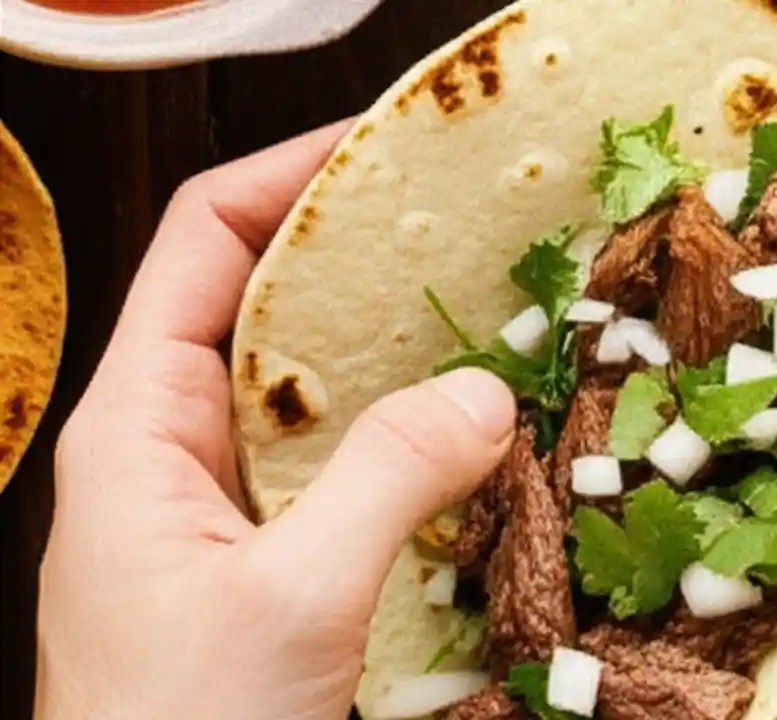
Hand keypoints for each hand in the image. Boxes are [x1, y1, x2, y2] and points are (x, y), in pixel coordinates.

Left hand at [36, 124, 515, 719]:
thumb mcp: (291, 599)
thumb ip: (387, 483)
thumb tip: (481, 395)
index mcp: (136, 429)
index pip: (204, 248)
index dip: (288, 178)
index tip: (384, 151)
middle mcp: (173, 452)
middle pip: (266, 308)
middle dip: (362, 263)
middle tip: (466, 237)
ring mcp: (223, 507)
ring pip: (314, 396)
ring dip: (396, 360)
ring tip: (487, 326)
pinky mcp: (267, 558)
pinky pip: (341, 470)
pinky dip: (405, 443)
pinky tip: (468, 446)